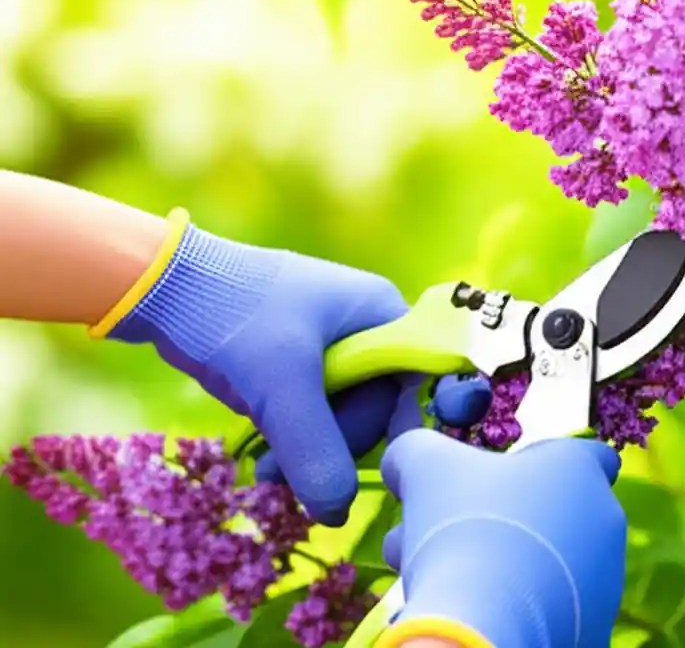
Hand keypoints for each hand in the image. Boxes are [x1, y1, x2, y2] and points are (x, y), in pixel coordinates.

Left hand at [105, 221, 490, 525]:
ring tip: (267, 471)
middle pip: (376, 406)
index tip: (357, 468)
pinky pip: (313, 407)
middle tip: (288, 475)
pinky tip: (266, 455)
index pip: (411, 384)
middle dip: (333, 447)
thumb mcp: (278, 385)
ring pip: (341, 413)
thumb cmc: (233, 315)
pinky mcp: (298, 356)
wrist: (158, 284)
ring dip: (308, 449)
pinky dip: (292, 434)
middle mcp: (366, 324)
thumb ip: (315, 449)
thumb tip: (337, 513)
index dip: (392, 430)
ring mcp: (332, 340)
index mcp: (382, 312)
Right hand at [378, 428, 625, 647]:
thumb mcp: (425, 467)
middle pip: (548, 511)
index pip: (590, 455)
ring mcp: (603, 577)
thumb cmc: (465, 527)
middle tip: (439, 536)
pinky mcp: (593, 626)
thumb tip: (405, 461)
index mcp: (579, 471)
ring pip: (546, 562)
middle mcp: (603, 520)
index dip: (544, 461)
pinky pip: (550, 608)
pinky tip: (474, 614)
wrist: (483, 625)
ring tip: (439, 579)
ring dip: (498, 563)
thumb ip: (417, 450)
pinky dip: (516, 608)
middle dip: (493, 519)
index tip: (506, 478)